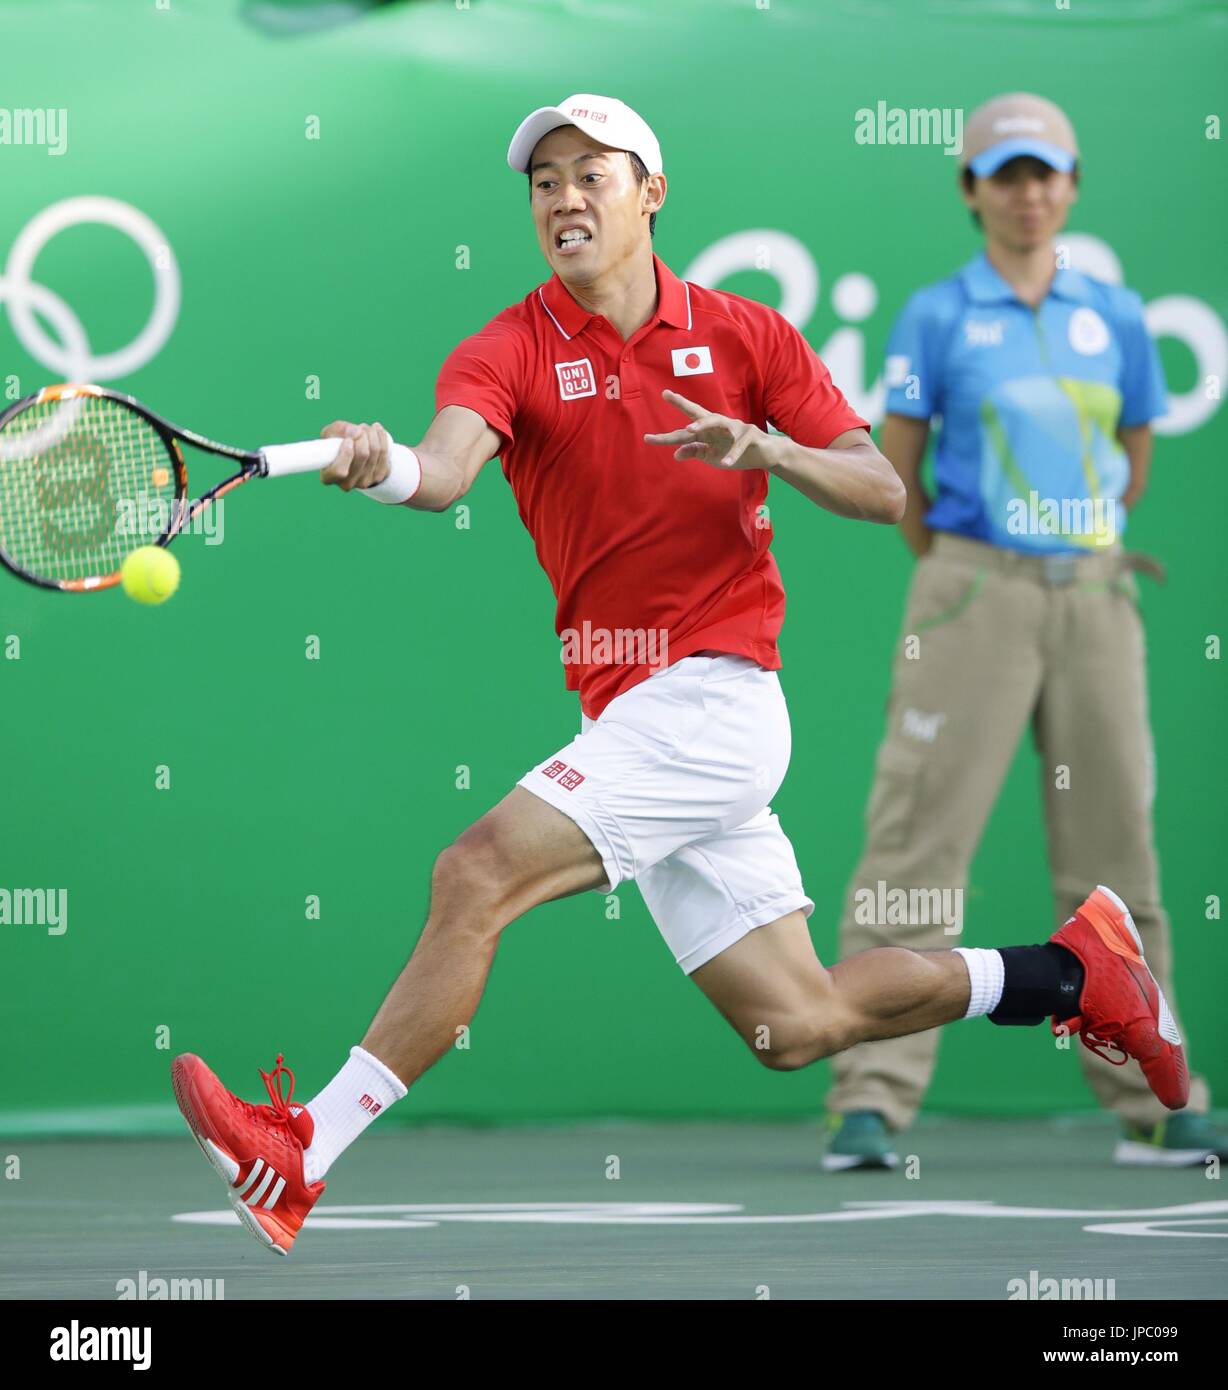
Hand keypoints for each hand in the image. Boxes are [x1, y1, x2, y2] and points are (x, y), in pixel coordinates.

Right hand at [319, 420, 389, 490]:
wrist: (352, 454)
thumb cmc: (336, 443)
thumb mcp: (330, 434)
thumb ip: (339, 430)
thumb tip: (357, 432)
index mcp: (329, 477)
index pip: (339, 471)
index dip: (346, 453)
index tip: (348, 440)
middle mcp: (346, 484)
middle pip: (362, 455)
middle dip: (363, 435)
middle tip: (360, 428)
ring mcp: (364, 482)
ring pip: (375, 451)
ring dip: (372, 434)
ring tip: (366, 428)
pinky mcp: (378, 477)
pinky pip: (384, 453)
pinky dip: (381, 437)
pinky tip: (377, 430)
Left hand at [643, 389, 774, 469]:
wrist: (765, 454)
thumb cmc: (735, 452)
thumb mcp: (711, 455)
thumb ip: (695, 451)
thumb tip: (675, 453)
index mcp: (709, 430)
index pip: (686, 426)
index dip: (671, 422)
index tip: (653, 419)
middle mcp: (720, 425)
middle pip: (700, 413)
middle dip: (684, 404)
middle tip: (670, 397)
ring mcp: (736, 428)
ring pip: (718, 422)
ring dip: (704, 424)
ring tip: (690, 430)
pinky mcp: (751, 436)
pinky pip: (739, 444)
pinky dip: (732, 453)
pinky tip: (726, 461)